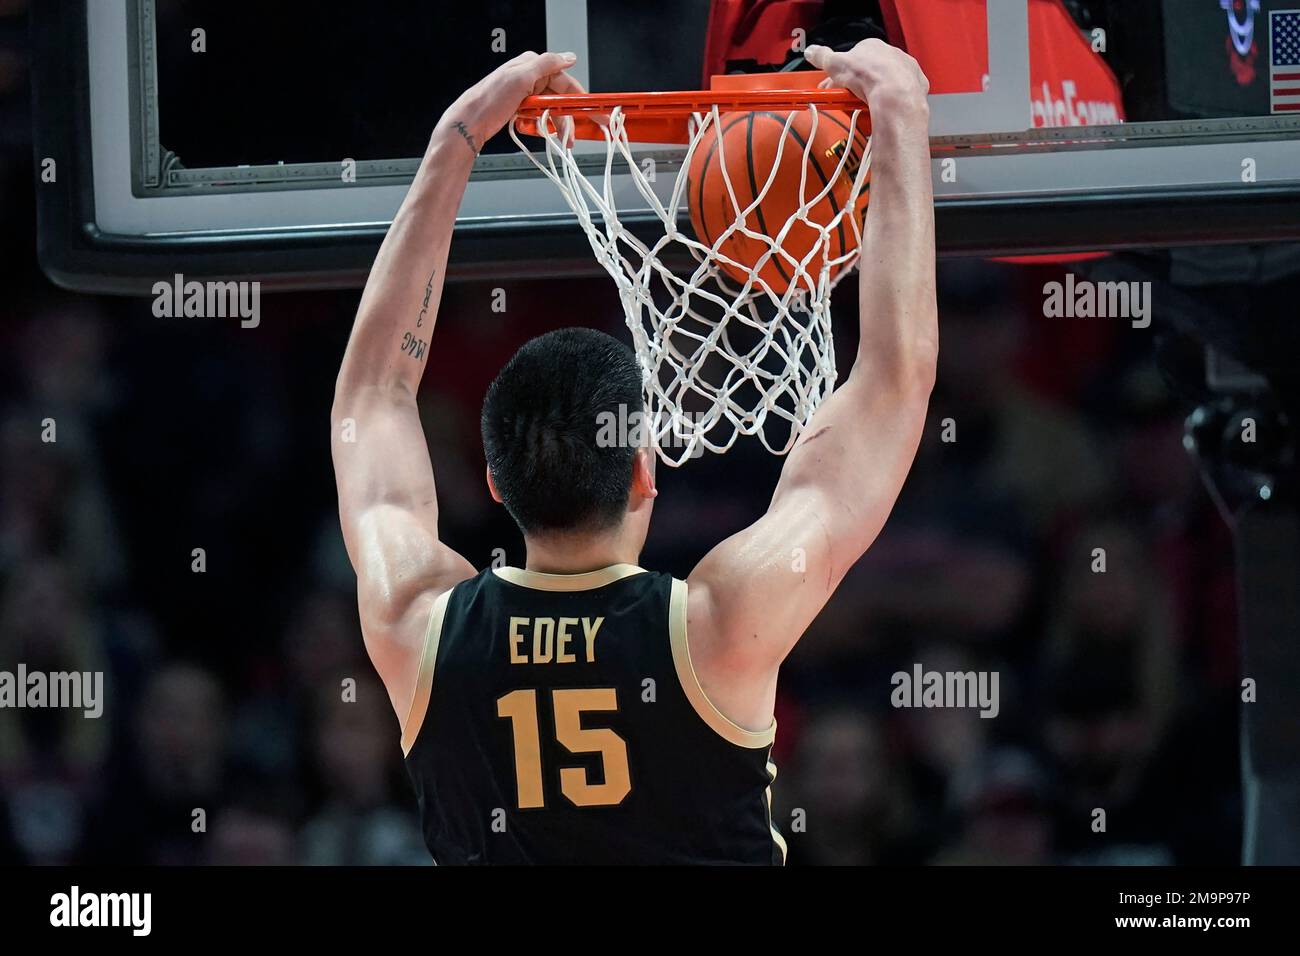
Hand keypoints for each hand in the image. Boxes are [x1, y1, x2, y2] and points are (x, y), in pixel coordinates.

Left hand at [439, 51, 584, 153]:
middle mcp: (530, 78)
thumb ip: (547, 64)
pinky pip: (541, 116)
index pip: (565, 80)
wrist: (469, 122)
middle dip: (570, 116)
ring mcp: (525, 94)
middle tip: (577, 133)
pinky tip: (547, 134)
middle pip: (560, 97)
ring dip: (560, 125)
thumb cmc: (489, 100)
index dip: (580, 97)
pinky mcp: (520, 108)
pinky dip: (546, 126)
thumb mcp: (520, 77)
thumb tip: (568, 57)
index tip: (593, 109)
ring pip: (552, 109)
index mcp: (532, 66)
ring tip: (564, 139)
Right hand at [804, 38, 928, 108]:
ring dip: (874, 92)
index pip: (853, 59)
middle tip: (845, 99)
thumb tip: (811, 51)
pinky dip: (891, 101)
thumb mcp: (836, 65)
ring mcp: (906, 69)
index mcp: (872, 46)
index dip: (842, 74)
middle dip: (857, 85)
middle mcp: (891, 54)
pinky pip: (901, 94)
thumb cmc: (869, 76)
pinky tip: (883, 109)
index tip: (835, 86)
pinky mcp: (916, 85)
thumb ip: (823, 57)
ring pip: (886, 82)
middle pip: (870, 71)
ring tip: (863, 107)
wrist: (895, 94)